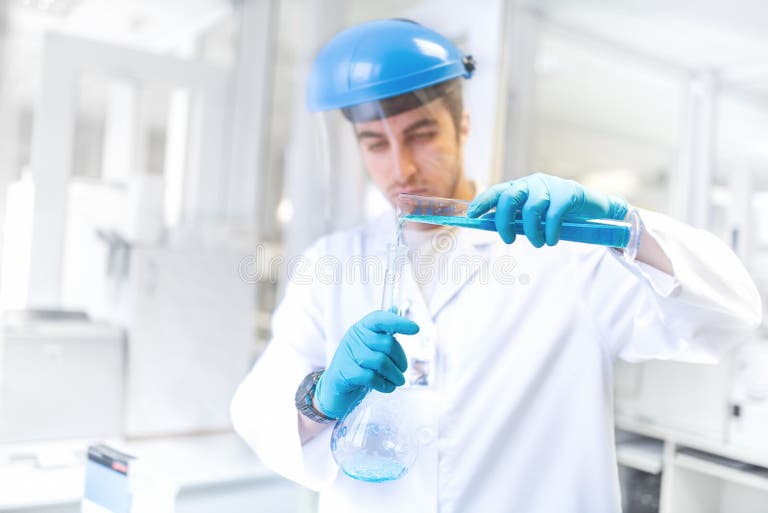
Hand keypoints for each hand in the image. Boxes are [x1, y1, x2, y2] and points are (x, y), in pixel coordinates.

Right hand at [315, 311, 417, 418]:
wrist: (335, 388)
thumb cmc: (357, 365)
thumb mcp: (368, 345)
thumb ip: (383, 330)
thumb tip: (395, 308)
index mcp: (361, 328)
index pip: (380, 318)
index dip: (398, 322)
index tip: (415, 329)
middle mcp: (353, 338)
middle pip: (387, 343)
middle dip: (400, 359)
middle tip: (403, 369)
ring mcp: (347, 356)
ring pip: (381, 362)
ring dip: (395, 375)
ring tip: (398, 381)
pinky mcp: (345, 374)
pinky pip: (372, 377)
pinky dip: (384, 384)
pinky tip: (387, 387)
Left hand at [467, 173, 627, 246]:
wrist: (593, 209)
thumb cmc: (559, 214)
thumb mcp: (535, 216)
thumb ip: (518, 219)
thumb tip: (497, 229)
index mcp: (521, 187)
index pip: (497, 192)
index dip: (483, 202)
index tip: (471, 216)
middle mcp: (533, 183)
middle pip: (510, 198)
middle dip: (504, 222)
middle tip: (508, 239)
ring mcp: (551, 186)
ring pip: (532, 208)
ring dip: (532, 231)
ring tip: (539, 243)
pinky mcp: (568, 193)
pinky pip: (553, 214)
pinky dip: (550, 231)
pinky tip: (551, 239)